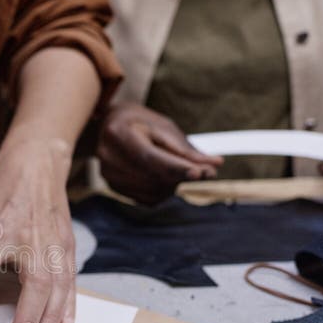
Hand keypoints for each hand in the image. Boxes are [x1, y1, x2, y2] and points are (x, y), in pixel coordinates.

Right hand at [97, 102, 222, 204]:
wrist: (109, 127)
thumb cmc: (139, 122)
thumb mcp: (163, 126)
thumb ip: (186, 149)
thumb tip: (214, 165)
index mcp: (118, 134)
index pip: (149, 158)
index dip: (176, 168)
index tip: (200, 173)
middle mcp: (109, 157)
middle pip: (153, 176)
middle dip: (181, 175)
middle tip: (203, 169)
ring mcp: (109, 175)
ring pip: (153, 191)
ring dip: (173, 184)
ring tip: (178, 168)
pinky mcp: (114, 187)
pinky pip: (148, 199)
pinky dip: (163, 191)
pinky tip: (165, 177)